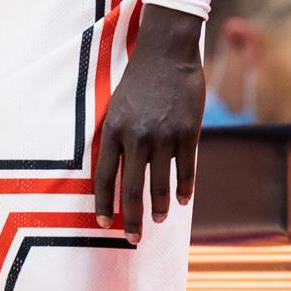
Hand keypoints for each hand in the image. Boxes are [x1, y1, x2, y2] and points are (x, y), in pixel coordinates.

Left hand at [94, 8, 204, 243]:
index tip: (103, 223)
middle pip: (131, 188)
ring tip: (157, 221)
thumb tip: (114, 171)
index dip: (103, 203)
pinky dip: (183, 187)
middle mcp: (136, 136)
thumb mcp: (117, 106)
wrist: (167, 51)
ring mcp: (164, 135)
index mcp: (113, 129)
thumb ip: (116, 137)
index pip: (102, 177)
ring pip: (160, 183)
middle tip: (133, 239)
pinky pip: (186, 168)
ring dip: (157, 208)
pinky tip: (182, 200)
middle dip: (131, 218)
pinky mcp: (187, 131)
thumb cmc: (139, 79)